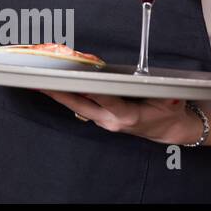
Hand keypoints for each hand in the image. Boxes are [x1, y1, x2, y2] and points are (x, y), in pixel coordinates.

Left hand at [38, 91, 201, 144]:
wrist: (168, 129)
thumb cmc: (168, 112)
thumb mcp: (170, 100)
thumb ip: (165, 93)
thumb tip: (162, 86)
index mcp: (127, 116)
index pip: (104, 100)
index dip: (90, 90)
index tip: (74, 82)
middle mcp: (110, 120)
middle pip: (80, 104)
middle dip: (60, 93)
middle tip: (41, 82)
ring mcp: (103, 121)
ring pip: (76, 107)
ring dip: (59, 95)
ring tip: (39, 82)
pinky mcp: (100, 119)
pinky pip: (80, 106)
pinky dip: (68, 96)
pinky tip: (54, 88)